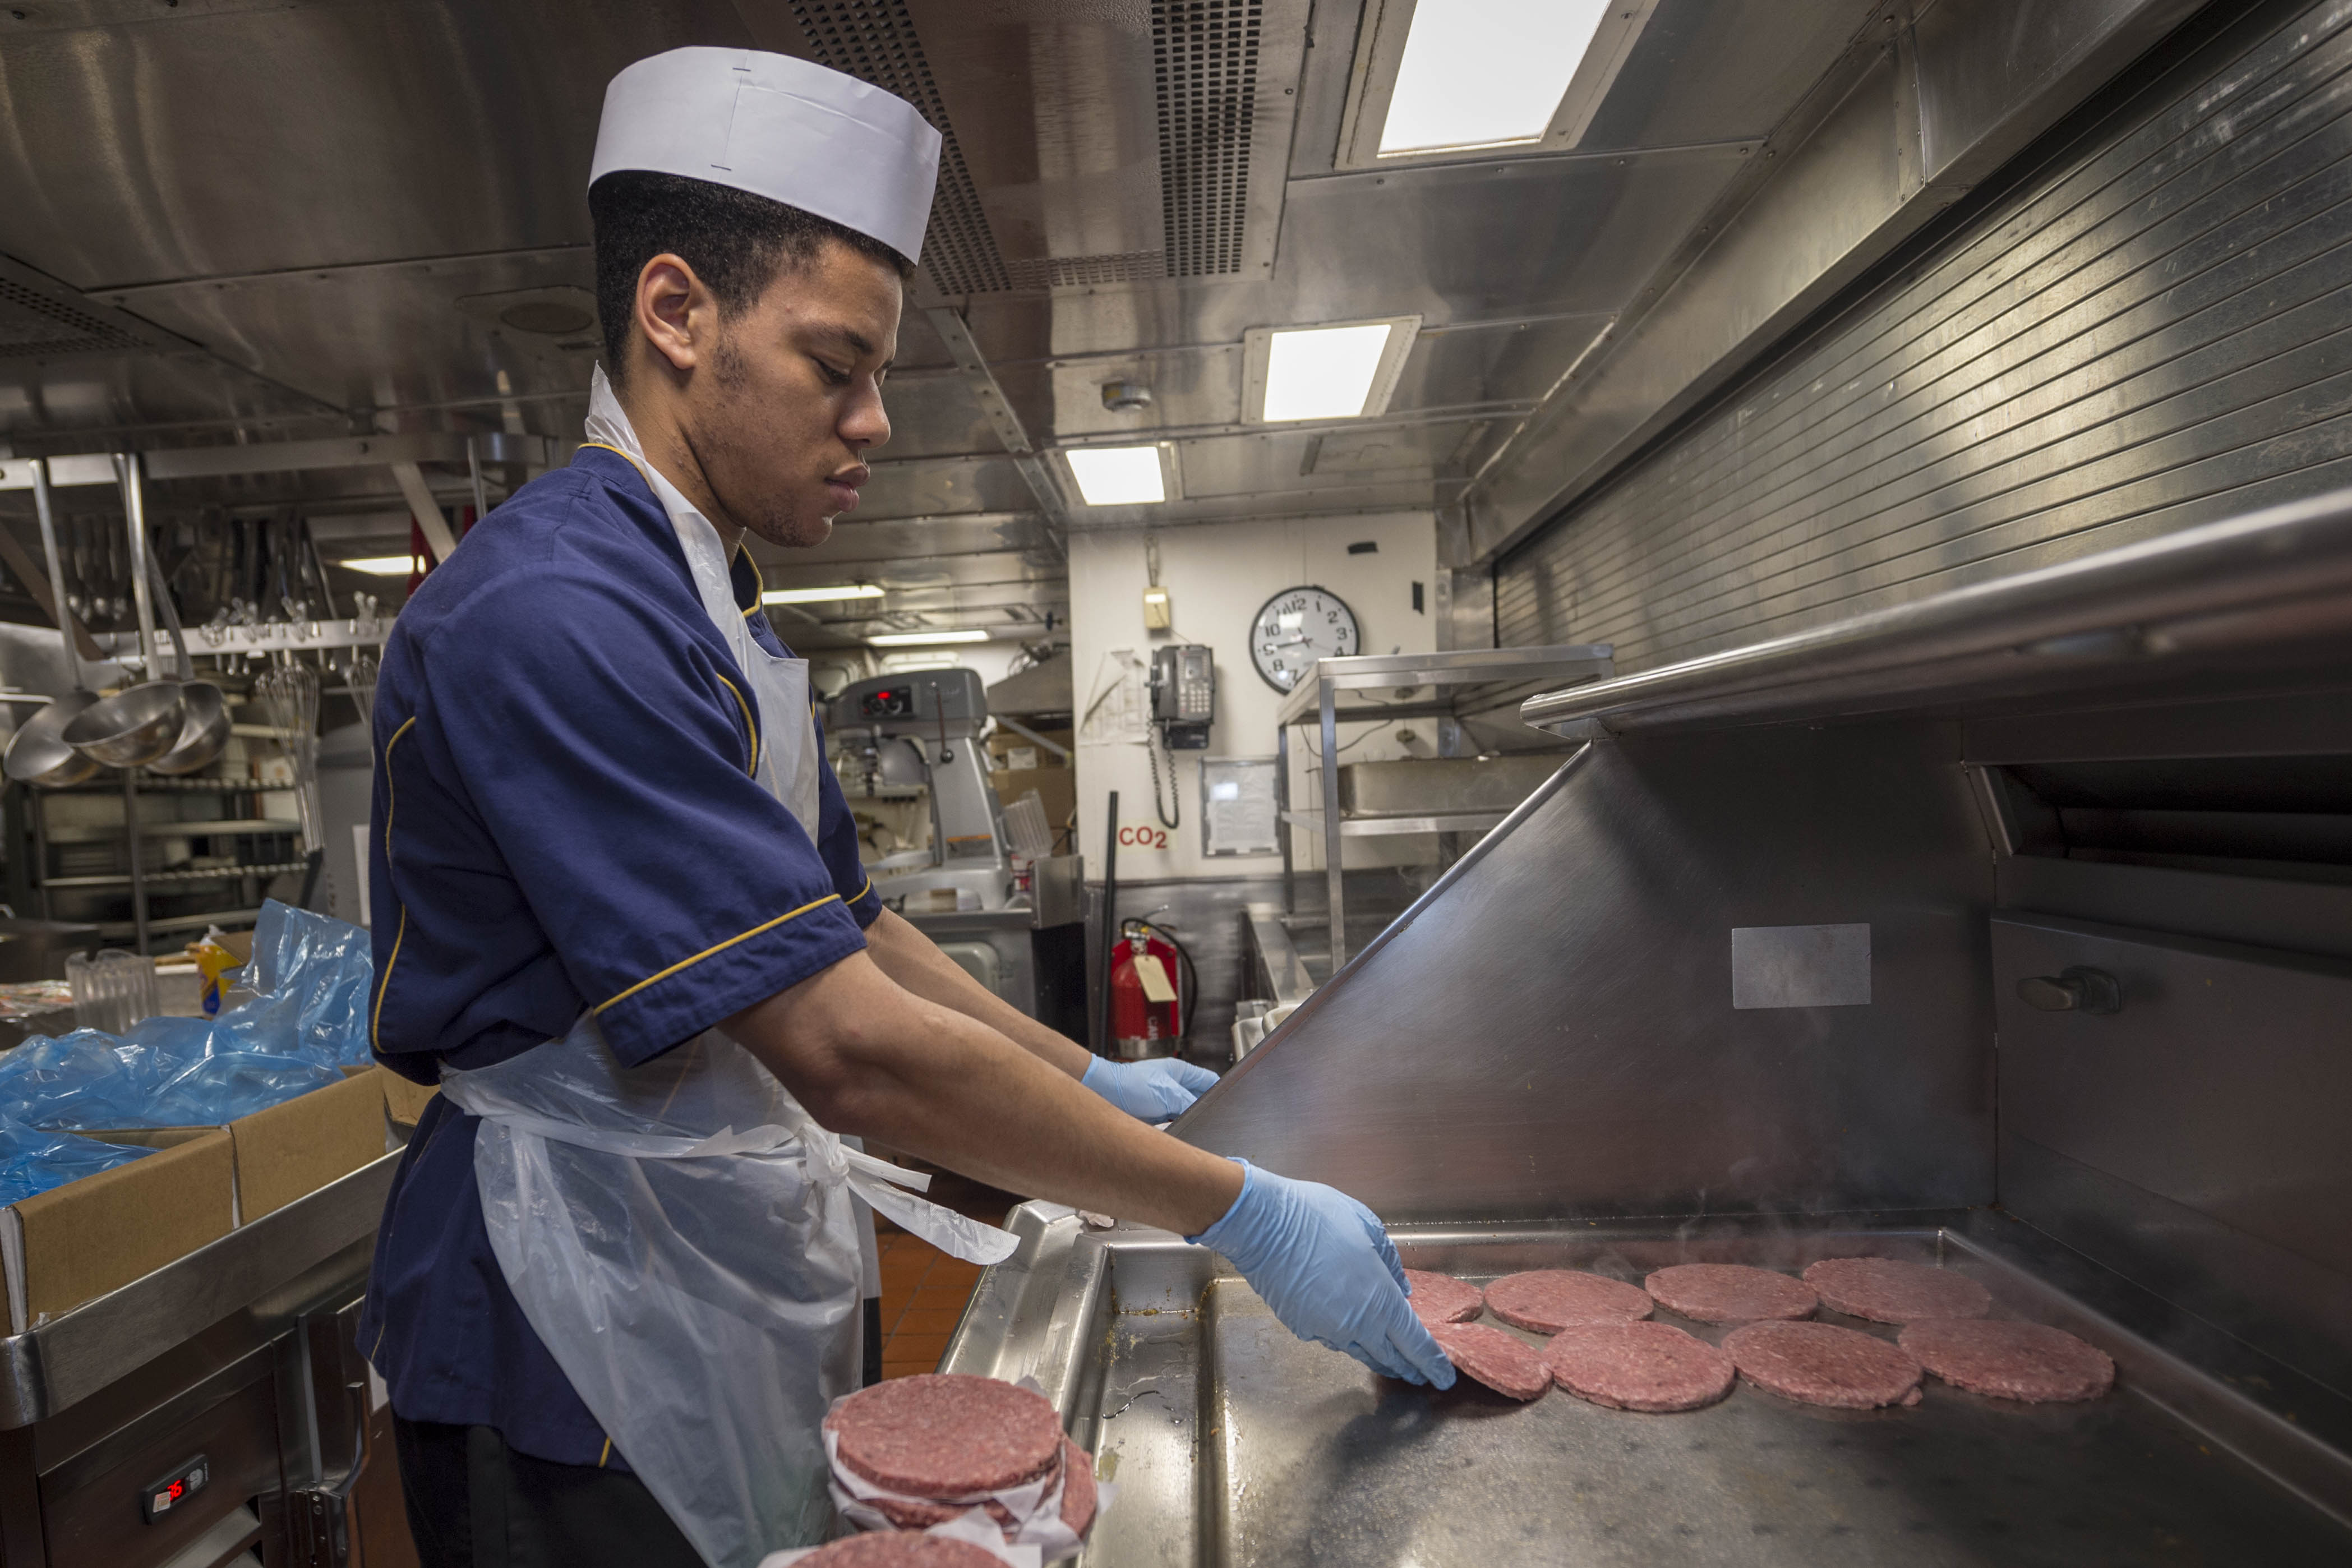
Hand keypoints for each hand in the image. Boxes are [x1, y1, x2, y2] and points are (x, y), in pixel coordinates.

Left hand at [1081, 1055, 1219, 1122]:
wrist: (1104, 1094)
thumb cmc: (1130, 1085)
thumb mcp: (1167, 1093)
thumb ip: (1187, 1102)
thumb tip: (1200, 1114)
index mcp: (1180, 1071)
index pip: (1208, 1080)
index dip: (1219, 1091)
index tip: (1228, 1105)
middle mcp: (1173, 1085)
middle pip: (1198, 1099)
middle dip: (1203, 1110)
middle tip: (1211, 1122)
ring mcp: (1164, 1099)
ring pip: (1185, 1112)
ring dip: (1188, 1120)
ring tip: (1193, 1127)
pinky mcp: (1155, 1114)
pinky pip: (1172, 1122)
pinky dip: (1176, 1127)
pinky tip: (1178, 1132)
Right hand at [1188, 1160, 1454, 1387]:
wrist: (1264, 1225)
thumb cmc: (1318, 1217)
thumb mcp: (1368, 1227)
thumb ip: (1391, 1262)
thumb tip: (1402, 1288)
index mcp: (1380, 1298)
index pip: (1415, 1343)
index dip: (1432, 1364)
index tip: (1444, 1378)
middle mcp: (1357, 1323)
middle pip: (1390, 1357)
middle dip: (1409, 1368)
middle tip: (1420, 1375)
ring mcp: (1326, 1330)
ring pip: (1360, 1351)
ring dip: (1379, 1357)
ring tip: (1390, 1361)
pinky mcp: (1301, 1327)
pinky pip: (1331, 1338)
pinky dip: (1345, 1336)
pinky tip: (1346, 1327)